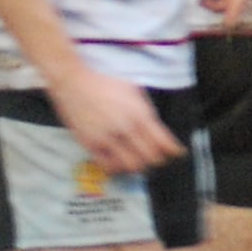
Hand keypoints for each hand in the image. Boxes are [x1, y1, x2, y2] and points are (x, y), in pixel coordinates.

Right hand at [53, 64, 183, 173]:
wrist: (74, 81)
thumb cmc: (105, 82)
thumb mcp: (133, 90)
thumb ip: (146, 111)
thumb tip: (158, 130)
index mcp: (139, 113)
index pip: (162, 142)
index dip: (173, 150)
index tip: (177, 153)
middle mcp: (125, 128)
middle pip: (150, 157)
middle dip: (158, 160)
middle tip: (158, 159)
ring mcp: (107, 138)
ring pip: (131, 166)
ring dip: (138, 166)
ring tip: (139, 162)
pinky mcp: (91, 145)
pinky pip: (109, 166)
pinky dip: (118, 168)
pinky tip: (119, 163)